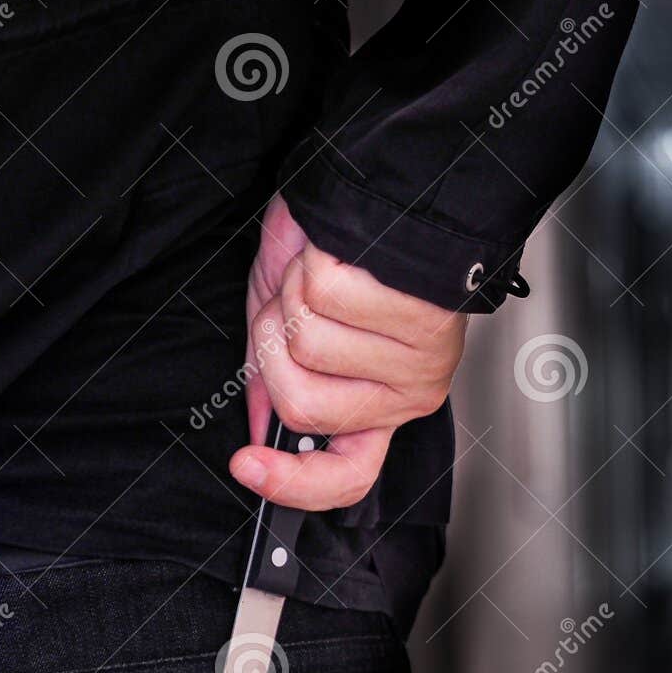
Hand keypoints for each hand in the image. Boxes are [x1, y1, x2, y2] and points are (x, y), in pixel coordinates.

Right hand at [229, 194, 467, 510]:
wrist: (386, 190)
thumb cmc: (346, 253)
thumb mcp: (294, 321)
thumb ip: (277, 379)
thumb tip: (261, 431)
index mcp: (381, 405)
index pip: (347, 476)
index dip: (292, 482)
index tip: (244, 462)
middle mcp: (410, 392)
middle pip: (302, 403)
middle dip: (274, 341)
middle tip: (299, 303)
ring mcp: (423, 357)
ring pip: (308, 343)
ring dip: (296, 291)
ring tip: (330, 270)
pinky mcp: (426, 312)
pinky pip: (327, 294)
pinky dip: (315, 259)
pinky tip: (346, 252)